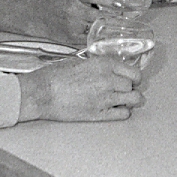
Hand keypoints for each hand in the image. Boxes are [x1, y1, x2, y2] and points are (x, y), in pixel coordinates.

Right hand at [21, 55, 143, 121]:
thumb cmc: (56, 75)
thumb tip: (108, 69)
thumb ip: (98, 65)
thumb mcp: (80, 61)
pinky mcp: (99, 114)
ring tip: (123, 100)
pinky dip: (123, 112)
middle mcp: (109, 80)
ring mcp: (105, 98)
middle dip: (130, 88)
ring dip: (131, 100)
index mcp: (105, 65)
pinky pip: (123, 114)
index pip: (134, 72)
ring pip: (134, 100)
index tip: (130, 79)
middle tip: (124, 90)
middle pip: (134, 86)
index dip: (133, 77)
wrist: (42, 92)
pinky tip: (116, 109)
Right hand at [30, 0, 117, 44]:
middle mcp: (74, 11)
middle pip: (100, 16)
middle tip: (130, 20)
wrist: (41, 17)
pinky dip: (101, 39)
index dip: (112, 2)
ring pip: (97, 29)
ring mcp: (73, 26)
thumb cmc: (61, 4)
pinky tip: (110, 39)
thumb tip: (118, 1)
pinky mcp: (72, 39)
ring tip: (124, 30)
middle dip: (116, 18)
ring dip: (111, 30)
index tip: (124, 6)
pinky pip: (91, 40)